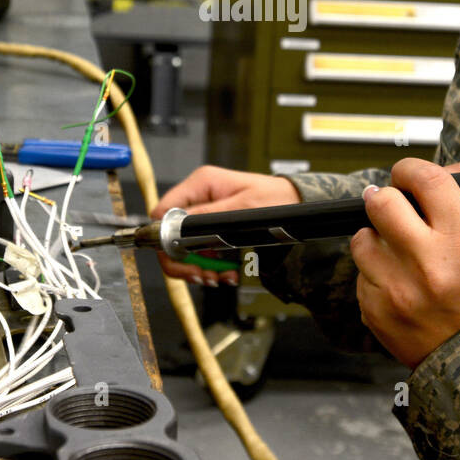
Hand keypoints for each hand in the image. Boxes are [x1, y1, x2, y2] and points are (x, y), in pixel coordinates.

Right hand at [150, 165, 300, 285]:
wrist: (296, 205)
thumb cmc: (276, 199)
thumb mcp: (243, 209)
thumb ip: (208, 217)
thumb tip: (177, 227)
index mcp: (202, 184)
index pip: (163, 212)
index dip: (166, 239)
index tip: (185, 260)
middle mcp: (199, 198)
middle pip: (170, 236)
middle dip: (185, 261)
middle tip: (204, 275)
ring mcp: (204, 214)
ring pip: (184, 249)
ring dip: (201, 268)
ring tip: (221, 276)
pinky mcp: (212, 229)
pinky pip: (201, 252)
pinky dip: (212, 267)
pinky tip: (228, 272)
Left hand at [352, 158, 459, 368]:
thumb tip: (445, 168)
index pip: (428, 180)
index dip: (410, 169)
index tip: (407, 174)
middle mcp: (429, 266)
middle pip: (382, 202)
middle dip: (385, 199)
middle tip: (393, 206)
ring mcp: (398, 290)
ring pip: (362, 237)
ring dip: (375, 238)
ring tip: (397, 250)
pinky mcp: (375, 310)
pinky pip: (360, 273)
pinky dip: (374, 272)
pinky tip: (397, 281)